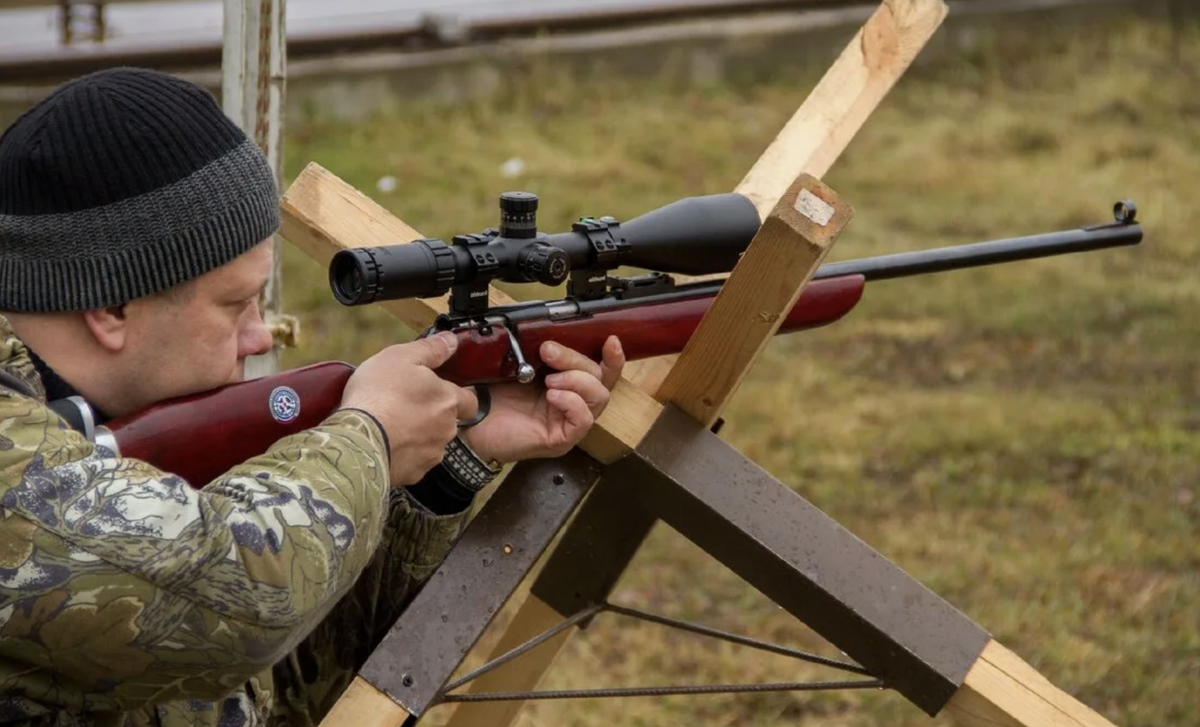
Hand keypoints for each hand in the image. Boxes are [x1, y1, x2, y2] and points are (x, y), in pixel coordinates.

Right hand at [339, 332, 477, 486]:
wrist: (357, 440)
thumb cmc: (379, 394)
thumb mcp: (401, 357)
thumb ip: (431, 349)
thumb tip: (453, 341)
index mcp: (449, 400)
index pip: (470, 400)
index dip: (456, 394)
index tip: (438, 390)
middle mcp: (447, 430)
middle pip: (448, 421)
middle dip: (433, 414)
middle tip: (406, 404)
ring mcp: (431, 454)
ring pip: (432, 442)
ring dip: (418, 434)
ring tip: (392, 424)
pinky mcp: (414, 473)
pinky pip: (414, 461)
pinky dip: (404, 453)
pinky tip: (386, 443)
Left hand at [460, 336, 624, 463]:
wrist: (468, 421)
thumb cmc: (489, 394)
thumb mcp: (517, 364)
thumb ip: (538, 350)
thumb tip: (548, 330)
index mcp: (566, 382)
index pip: (602, 370)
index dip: (611, 356)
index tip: (610, 339)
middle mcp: (572, 402)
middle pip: (601, 378)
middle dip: (577, 360)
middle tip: (548, 351)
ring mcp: (568, 422)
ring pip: (599, 398)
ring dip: (577, 381)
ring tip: (549, 380)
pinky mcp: (561, 439)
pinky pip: (584, 420)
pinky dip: (572, 403)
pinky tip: (552, 396)